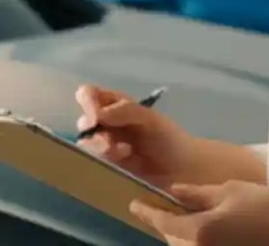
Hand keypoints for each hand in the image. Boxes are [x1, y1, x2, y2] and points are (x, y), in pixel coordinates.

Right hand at [75, 84, 197, 187]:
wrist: (184, 173)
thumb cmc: (170, 140)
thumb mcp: (150, 119)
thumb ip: (126, 111)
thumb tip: (97, 115)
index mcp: (115, 106)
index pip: (89, 95)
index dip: (87, 101)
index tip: (96, 115)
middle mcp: (106, 125)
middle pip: (84, 121)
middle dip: (93, 130)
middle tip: (110, 139)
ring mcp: (105, 148)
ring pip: (86, 145)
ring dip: (100, 147)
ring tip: (125, 152)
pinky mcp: (107, 169)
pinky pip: (93, 164)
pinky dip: (105, 162)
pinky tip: (125, 163)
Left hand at [129, 181, 268, 245]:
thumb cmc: (268, 209)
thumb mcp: (231, 191)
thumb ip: (198, 194)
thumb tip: (174, 191)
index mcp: (198, 231)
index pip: (162, 221)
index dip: (145, 211)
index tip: (133, 204)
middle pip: (169, 238)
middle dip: (164, 223)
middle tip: (161, 206)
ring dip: (178, 234)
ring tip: (182, 217)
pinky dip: (193, 242)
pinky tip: (202, 230)